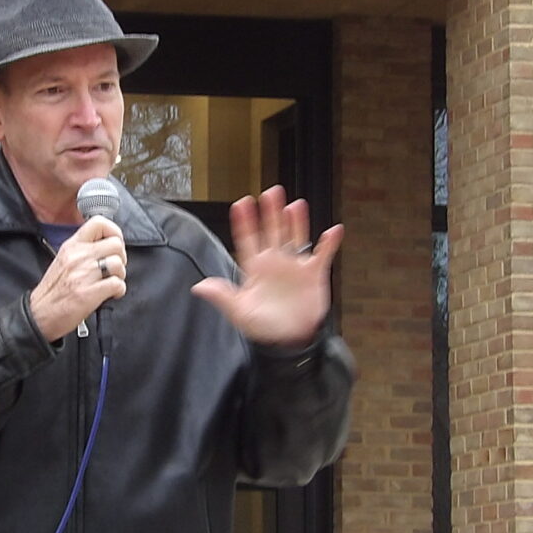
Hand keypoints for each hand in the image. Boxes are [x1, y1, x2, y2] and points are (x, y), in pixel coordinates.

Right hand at [29, 216, 126, 341]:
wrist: (40, 313)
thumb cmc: (53, 289)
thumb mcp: (63, 259)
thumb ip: (83, 249)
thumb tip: (106, 244)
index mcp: (72, 246)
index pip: (99, 222)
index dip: (114, 232)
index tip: (114, 245)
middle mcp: (78, 256)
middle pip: (116, 244)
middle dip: (121, 257)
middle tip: (113, 269)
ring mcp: (84, 274)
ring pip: (118, 264)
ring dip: (120, 275)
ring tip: (110, 282)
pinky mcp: (89, 293)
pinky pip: (117, 284)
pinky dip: (118, 291)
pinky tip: (110, 294)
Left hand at [192, 185, 340, 348]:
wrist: (290, 341)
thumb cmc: (264, 327)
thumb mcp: (240, 313)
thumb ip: (222, 297)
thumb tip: (199, 287)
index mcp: (255, 269)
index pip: (248, 240)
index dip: (245, 223)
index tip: (241, 204)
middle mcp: (275, 262)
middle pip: (272, 231)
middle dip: (271, 212)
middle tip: (270, 192)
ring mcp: (295, 266)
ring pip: (295, 236)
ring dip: (296, 221)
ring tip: (295, 204)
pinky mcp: (314, 274)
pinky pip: (323, 254)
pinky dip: (329, 243)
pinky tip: (334, 230)